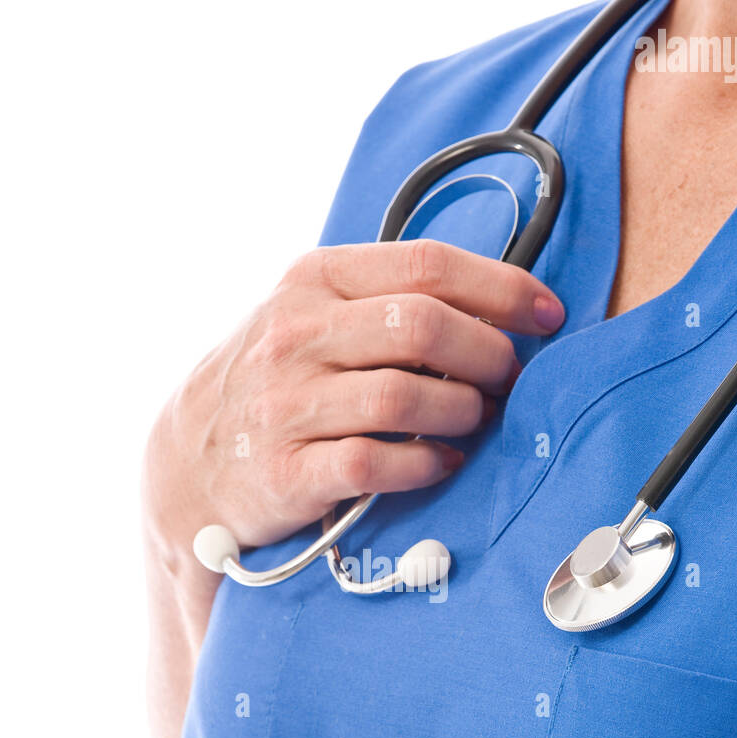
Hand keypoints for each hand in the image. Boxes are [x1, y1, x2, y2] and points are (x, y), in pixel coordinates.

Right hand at [143, 239, 564, 573]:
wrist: (189, 463)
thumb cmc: (276, 382)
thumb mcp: (312, 315)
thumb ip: (384, 299)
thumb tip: (495, 304)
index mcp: (314, 280)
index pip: (426, 265)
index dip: (502, 288)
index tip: (547, 315)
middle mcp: (296, 334)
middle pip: (423, 326)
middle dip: (489, 354)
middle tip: (511, 379)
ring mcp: (287, 404)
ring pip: (405, 396)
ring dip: (462, 412)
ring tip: (475, 422)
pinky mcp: (288, 472)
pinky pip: (376, 462)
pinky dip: (424, 464)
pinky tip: (440, 463)